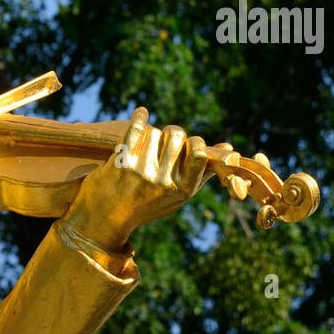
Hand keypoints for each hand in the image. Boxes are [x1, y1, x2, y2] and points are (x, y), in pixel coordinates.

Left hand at [61, 106, 217, 250]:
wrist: (104, 221)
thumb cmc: (144, 206)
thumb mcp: (176, 196)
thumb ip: (201, 173)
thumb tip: (229, 148)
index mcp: (182, 190)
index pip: (198, 153)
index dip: (193, 142)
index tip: (186, 144)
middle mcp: (164, 182)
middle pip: (176, 136)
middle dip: (172, 133)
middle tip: (164, 139)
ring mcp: (142, 172)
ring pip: (155, 132)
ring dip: (152, 133)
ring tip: (146, 144)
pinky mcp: (122, 164)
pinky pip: (135, 130)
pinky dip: (139, 117)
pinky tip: (141, 112)